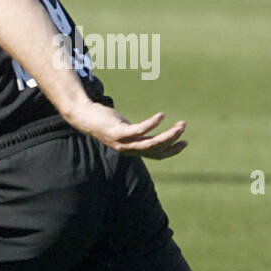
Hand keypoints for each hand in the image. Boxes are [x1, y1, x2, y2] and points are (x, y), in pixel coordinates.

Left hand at [66, 100, 186, 159]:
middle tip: (183, 126)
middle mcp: (128, 149)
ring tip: (180, 124)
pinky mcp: (117, 132)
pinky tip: (161, 115)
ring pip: (150, 143)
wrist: (84, 117)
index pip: (157, 155)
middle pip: (156, 149)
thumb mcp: (125, 129)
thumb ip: (137, 133)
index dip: (172, 150)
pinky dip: (152, 124)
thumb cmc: (106, 122)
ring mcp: (123, 142)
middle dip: (173, 140)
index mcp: (132, 149)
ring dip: (167, 135)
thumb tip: (151, 130)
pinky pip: (139, 131)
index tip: (185, 142)